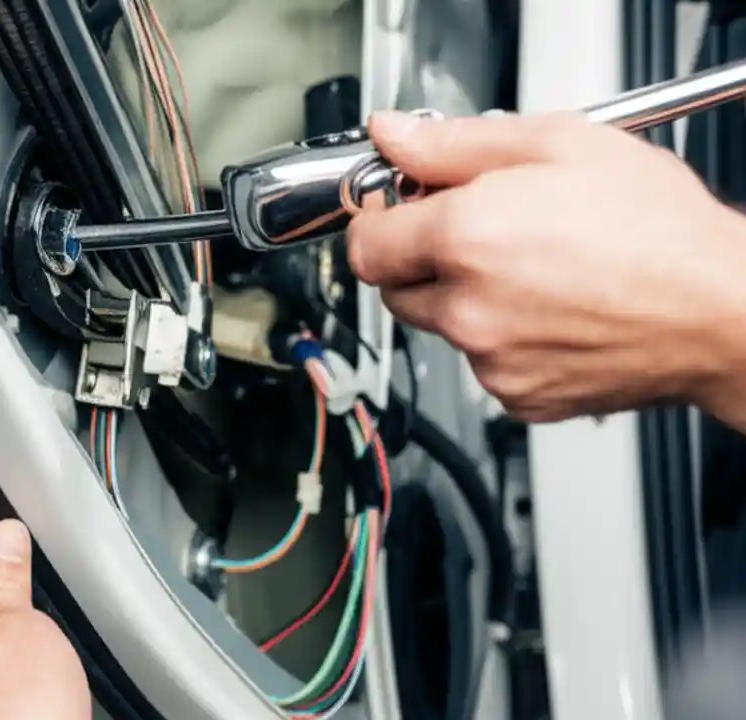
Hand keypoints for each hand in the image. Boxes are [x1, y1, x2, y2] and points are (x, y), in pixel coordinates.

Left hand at [348, 110, 745, 426]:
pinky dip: (504, 339)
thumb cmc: (658, 232)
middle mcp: (467, 308)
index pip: (364, 243)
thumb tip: (393, 139)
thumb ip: (455, 144)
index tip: (399, 211)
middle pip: (394, 288)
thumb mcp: (558, 145)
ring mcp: (490, 360)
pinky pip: (484, 363)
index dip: (379, 221)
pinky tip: (552, 310)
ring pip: (442, 326)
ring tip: (534, 270)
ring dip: (465, 299)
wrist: (723, 311)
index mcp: (465, 239)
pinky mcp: (517, 397)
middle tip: (479, 232)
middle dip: (421, 259)